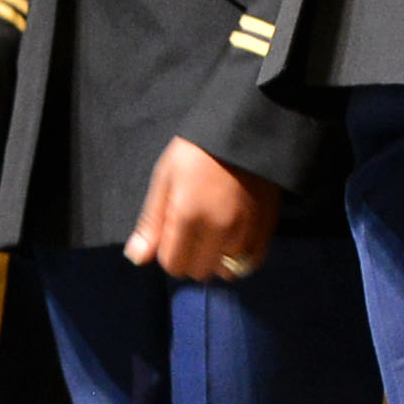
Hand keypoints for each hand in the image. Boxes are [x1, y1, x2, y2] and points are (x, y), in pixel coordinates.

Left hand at [121, 138, 275, 280]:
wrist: (244, 132)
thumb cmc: (195, 152)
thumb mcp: (165, 179)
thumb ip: (151, 222)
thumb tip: (136, 258)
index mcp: (188, 217)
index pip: (174, 265)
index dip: (168, 252)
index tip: (172, 231)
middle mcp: (219, 231)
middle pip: (199, 271)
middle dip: (191, 258)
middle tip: (192, 230)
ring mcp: (246, 232)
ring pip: (226, 271)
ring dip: (216, 259)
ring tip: (214, 232)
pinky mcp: (267, 228)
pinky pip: (251, 261)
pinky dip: (239, 257)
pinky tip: (233, 239)